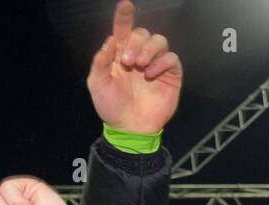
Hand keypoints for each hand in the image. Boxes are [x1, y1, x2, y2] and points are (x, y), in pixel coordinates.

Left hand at [88, 1, 182, 134]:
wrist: (129, 128)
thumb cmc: (111, 107)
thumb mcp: (98, 85)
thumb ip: (101, 62)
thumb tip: (109, 41)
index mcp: (119, 56)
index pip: (122, 31)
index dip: (124, 17)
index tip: (125, 5)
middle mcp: (138, 56)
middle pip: (142, 33)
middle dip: (136, 42)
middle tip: (128, 61)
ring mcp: (154, 64)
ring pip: (159, 40)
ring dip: (149, 49)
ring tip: (140, 66)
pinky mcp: (170, 73)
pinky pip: (171, 57)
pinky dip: (161, 62)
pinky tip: (150, 75)